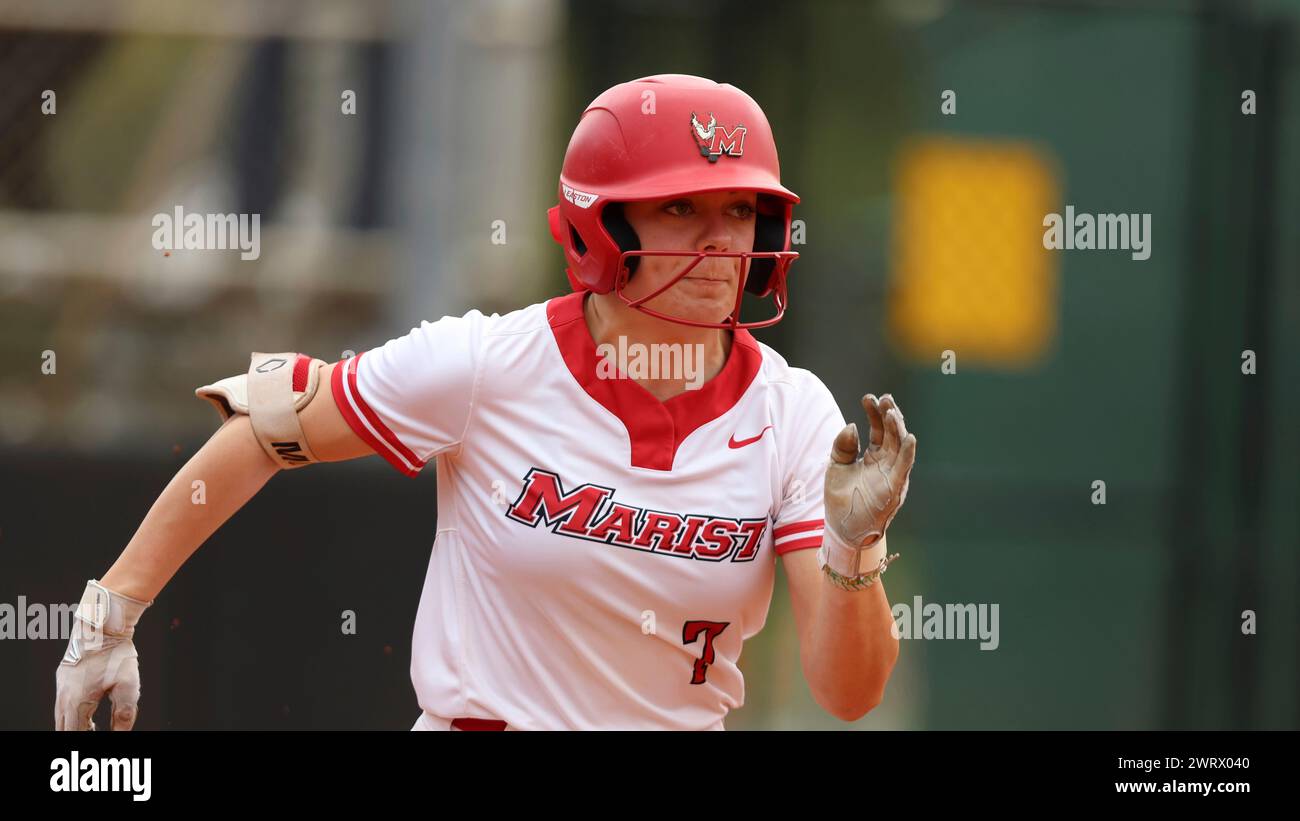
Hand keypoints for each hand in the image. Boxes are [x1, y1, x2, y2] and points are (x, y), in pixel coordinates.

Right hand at [54, 581, 149, 730]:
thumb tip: (121, 733)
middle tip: (95, 734)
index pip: (75, 734)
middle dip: (79, 735)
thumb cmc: (116, 654)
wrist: (102, 626)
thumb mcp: (128, 686)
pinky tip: (88, 714)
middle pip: (64, 729)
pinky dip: (72, 714)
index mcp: (77, 702)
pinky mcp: (63, 678)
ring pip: (61, 718)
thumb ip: (124, 714)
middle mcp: (63, 697)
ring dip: (74, 726)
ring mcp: (61, 687)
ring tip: (93, 729)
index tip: (101, 736)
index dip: (86, 739)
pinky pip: (62, 705)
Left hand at [824, 393, 916, 548]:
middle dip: (888, 415)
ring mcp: (892, 474)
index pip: (877, 429)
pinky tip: (908, 437)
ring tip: (891, 411)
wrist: (843, 529)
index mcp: (873, 456)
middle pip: (891, 433)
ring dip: (898, 428)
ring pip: (900, 446)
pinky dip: (908, 452)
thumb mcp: (836, 467)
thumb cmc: (841, 499)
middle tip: (884, 399)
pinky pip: (904, 467)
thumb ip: (842, 446)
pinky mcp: (894, 487)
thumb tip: (853, 426)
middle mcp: (886, 462)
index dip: (874, 413)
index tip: (868, 398)